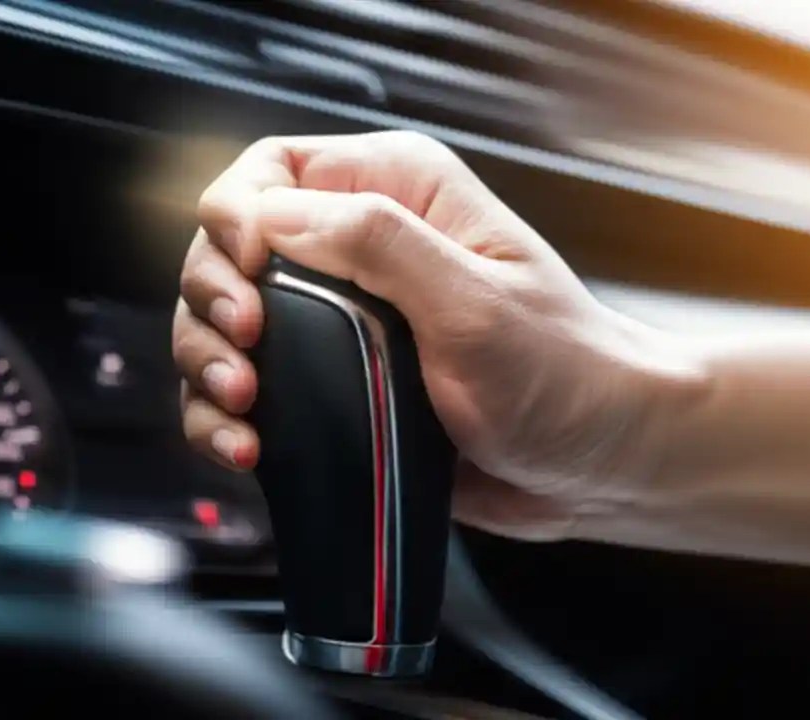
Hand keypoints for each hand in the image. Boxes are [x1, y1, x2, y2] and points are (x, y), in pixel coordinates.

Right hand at [173, 131, 700, 539]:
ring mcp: (344, 322)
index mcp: (401, 194)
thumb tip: (273, 214)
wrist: (600, 463)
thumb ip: (377, 243)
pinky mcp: (337, 386)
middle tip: (245, 350)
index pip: (272, 169)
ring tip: (241, 405)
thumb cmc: (566, 375)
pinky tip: (245, 444)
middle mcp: (363, 248)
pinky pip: (252, 391)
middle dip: (214, 299)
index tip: (245, 276)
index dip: (235, 216)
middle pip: (232, 248)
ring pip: (227, 324)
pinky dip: (226, 419)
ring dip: (209, 364)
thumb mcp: (476, 302)